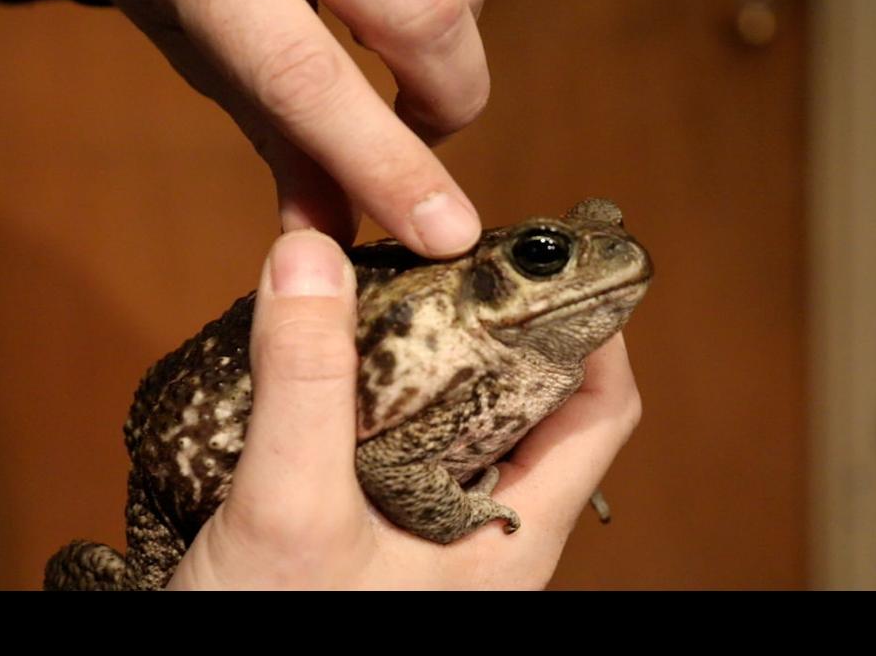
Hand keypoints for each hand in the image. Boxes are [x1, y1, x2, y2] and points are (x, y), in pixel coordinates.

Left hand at [104, 0, 490, 256]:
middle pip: (423, 15)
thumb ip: (278, 138)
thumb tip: (330, 236)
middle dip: (444, 98)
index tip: (444, 233)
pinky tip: (388, 2)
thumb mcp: (204, 48)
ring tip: (386, 46)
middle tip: (415, 131)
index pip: (305, 77)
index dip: (382, 162)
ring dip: (446, 39)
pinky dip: (450, 0)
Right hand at [165, 230, 642, 588]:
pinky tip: (329, 366)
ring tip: (386, 294)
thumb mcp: (289, 507)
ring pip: (460, 424)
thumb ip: (306, 384)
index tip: (544, 259)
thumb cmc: (272, 633)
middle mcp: (486, 533)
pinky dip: (378, 396)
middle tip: (447, 259)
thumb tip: (312, 258)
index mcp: (514, 535)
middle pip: (533, 406)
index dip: (592, 326)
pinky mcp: (377, 535)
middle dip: (498, 328)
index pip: (602, 410)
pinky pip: (400, 447)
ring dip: (430, 360)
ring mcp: (431, 536)